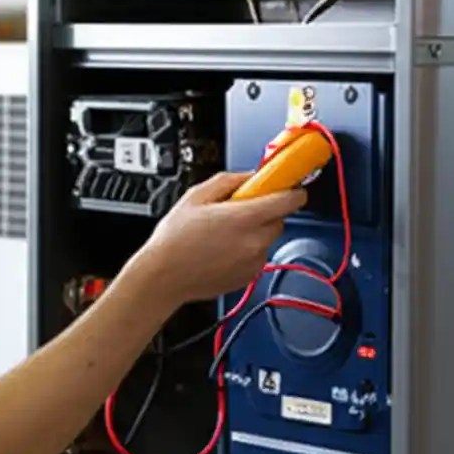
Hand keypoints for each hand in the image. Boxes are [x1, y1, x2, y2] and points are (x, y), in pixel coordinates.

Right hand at [130, 171, 307, 306]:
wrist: (163, 277)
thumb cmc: (174, 239)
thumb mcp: (197, 196)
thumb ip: (229, 181)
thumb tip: (250, 176)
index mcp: (245, 218)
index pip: (290, 200)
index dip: (290, 190)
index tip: (286, 185)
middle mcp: (255, 241)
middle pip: (280, 218)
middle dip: (265, 210)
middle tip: (239, 209)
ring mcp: (254, 261)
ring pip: (268, 237)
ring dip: (255, 232)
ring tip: (224, 233)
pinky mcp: (250, 276)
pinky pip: (258, 255)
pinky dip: (247, 250)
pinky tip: (223, 249)